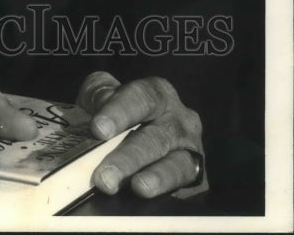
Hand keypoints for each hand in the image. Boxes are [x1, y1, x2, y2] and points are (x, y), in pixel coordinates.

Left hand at [77, 71, 205, 198]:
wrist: (128, 139)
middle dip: (129, 157)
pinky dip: (167, 195)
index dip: (119, 112)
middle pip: (156, 137)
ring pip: (176, 165)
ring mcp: (191, 151)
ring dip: (155, 178)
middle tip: (104, 176)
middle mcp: (180, 119)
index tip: (98, 129)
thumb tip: (98, 115)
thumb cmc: (114, 114)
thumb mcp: (101, 96)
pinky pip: (185, 189)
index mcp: (157, 93)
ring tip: (138, 188)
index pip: (141, 98)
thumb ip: (97, 96)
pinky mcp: (197, 180)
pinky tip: (149, 202)